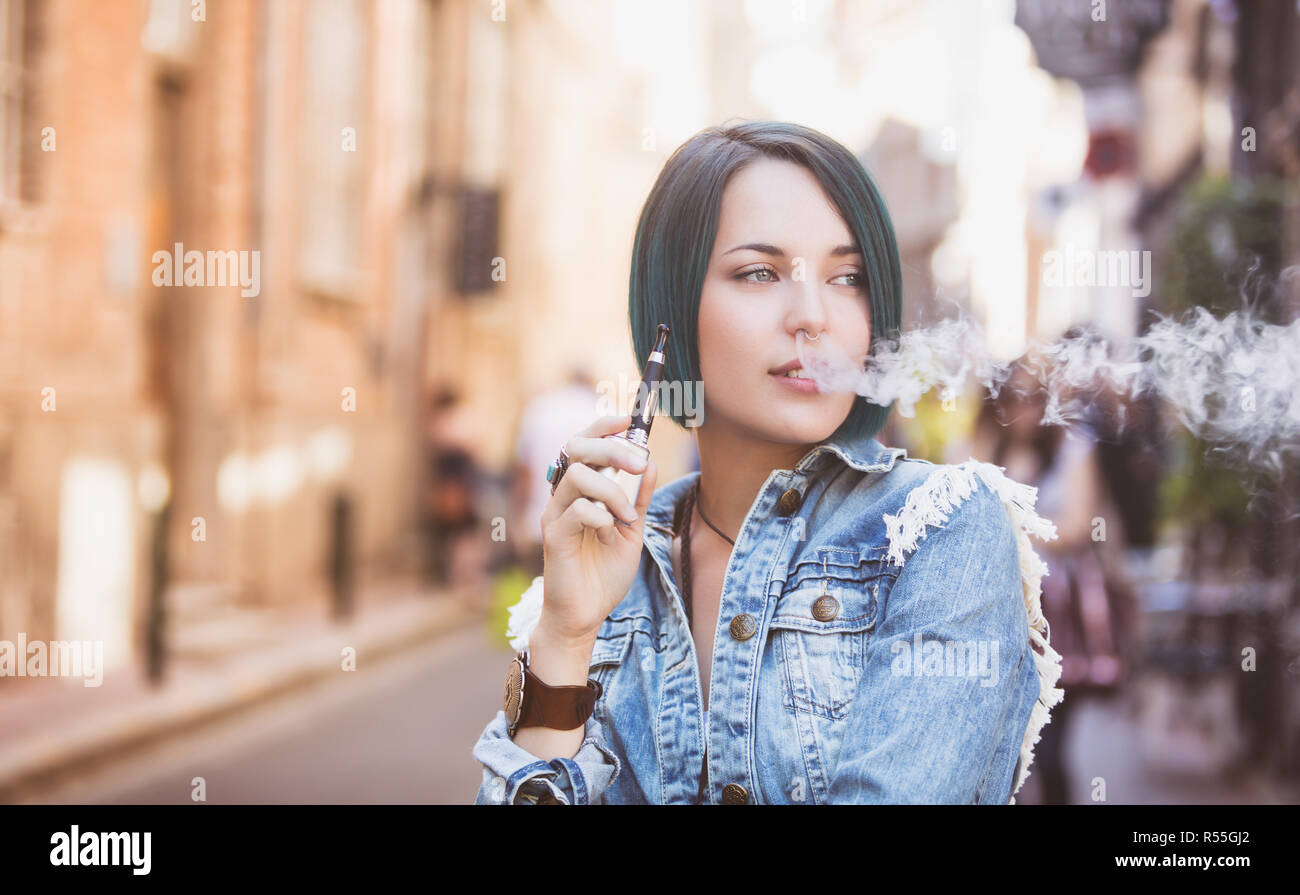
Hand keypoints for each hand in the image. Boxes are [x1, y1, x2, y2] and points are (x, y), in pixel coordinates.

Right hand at [538, 414, 656, 645]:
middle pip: (576, 447)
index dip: (603, 425)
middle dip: (612, 448)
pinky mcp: (553, 535)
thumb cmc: (604, 573)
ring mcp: (554, 514)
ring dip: (612, 490)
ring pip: (578, 475)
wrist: (586, 615)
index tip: (629, 419)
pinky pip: (578, 509)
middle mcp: (562, 496)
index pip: (583, 443)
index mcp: (580, 490)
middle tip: (639, 464)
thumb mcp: (632, 530)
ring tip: (627, 516)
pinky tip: (609, 536)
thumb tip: (651, 462)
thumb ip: (639, 498)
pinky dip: (602, 517)